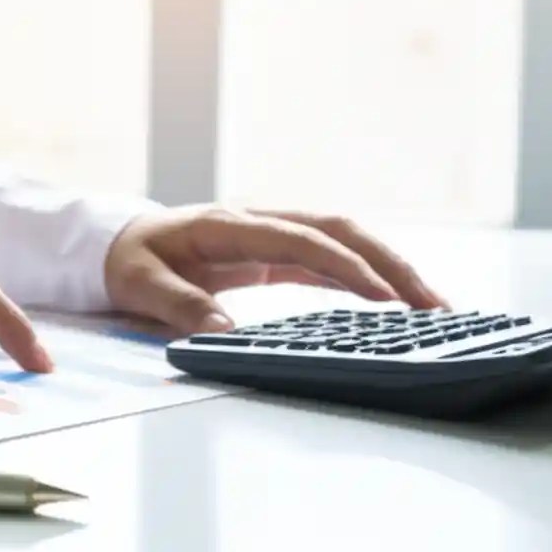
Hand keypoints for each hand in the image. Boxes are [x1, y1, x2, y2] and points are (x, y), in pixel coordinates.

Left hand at [104, 206, 447, 332]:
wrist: (118, 242)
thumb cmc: (129, 260)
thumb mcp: (140, 284)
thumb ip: (179, 305)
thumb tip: (222, 331)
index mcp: (227, 224)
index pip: (299, 239)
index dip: (343, 265)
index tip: (382, 296)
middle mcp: (258, 220)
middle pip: (338, 230)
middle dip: (388, 263)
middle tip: (431, 304)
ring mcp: (271, 234)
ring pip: (342, 240)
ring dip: (388, 268)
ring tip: (433, 306)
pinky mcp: (274, 252)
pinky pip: (328, 260)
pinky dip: (363, 278)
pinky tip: (395, 303)